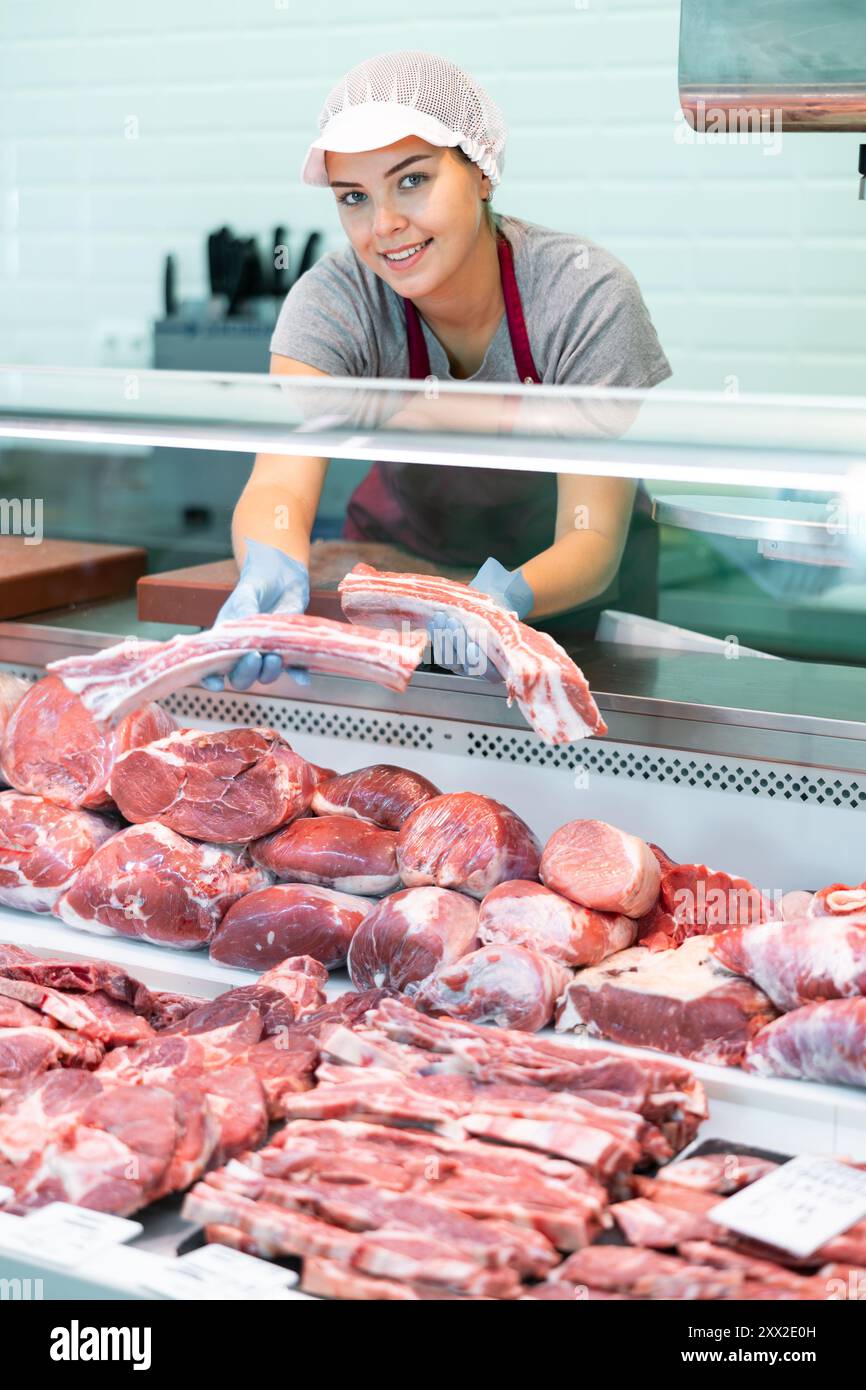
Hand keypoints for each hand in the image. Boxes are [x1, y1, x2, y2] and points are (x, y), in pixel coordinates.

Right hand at [200, 539, 311, 691]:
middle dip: (246, 673)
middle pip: (241, 677)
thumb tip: (240, 625)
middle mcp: (243, 652)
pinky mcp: (287, 650)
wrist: (283, 576)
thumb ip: (243, 610)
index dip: (211, 680)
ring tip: (275, 657)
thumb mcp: (246, 593)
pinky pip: (292, 669)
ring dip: (269, 672)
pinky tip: (302, 678)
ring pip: (265, 675)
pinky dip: (297, 674)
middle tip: (255, 657)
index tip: (217, 684)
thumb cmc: (257, 583)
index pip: (212, 667)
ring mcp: (266, 653)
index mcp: (224, 640)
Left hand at [426, 557, 533, 680]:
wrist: (486, 614)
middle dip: (457, 641)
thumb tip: (512, 616)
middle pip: (466, 665)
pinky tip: (435, 621)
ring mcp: (463, 666)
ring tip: (442, 618)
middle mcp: (481, 671)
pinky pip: (440, 652)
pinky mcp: (450, 658)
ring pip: (450, 660)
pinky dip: (437, 636)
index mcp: (500, 666)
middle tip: (453, 621)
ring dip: (444, 638)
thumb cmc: (499, 617)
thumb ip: (509, 620)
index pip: (489, 671)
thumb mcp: (507, 618)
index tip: (471, 644)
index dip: (479, 659)